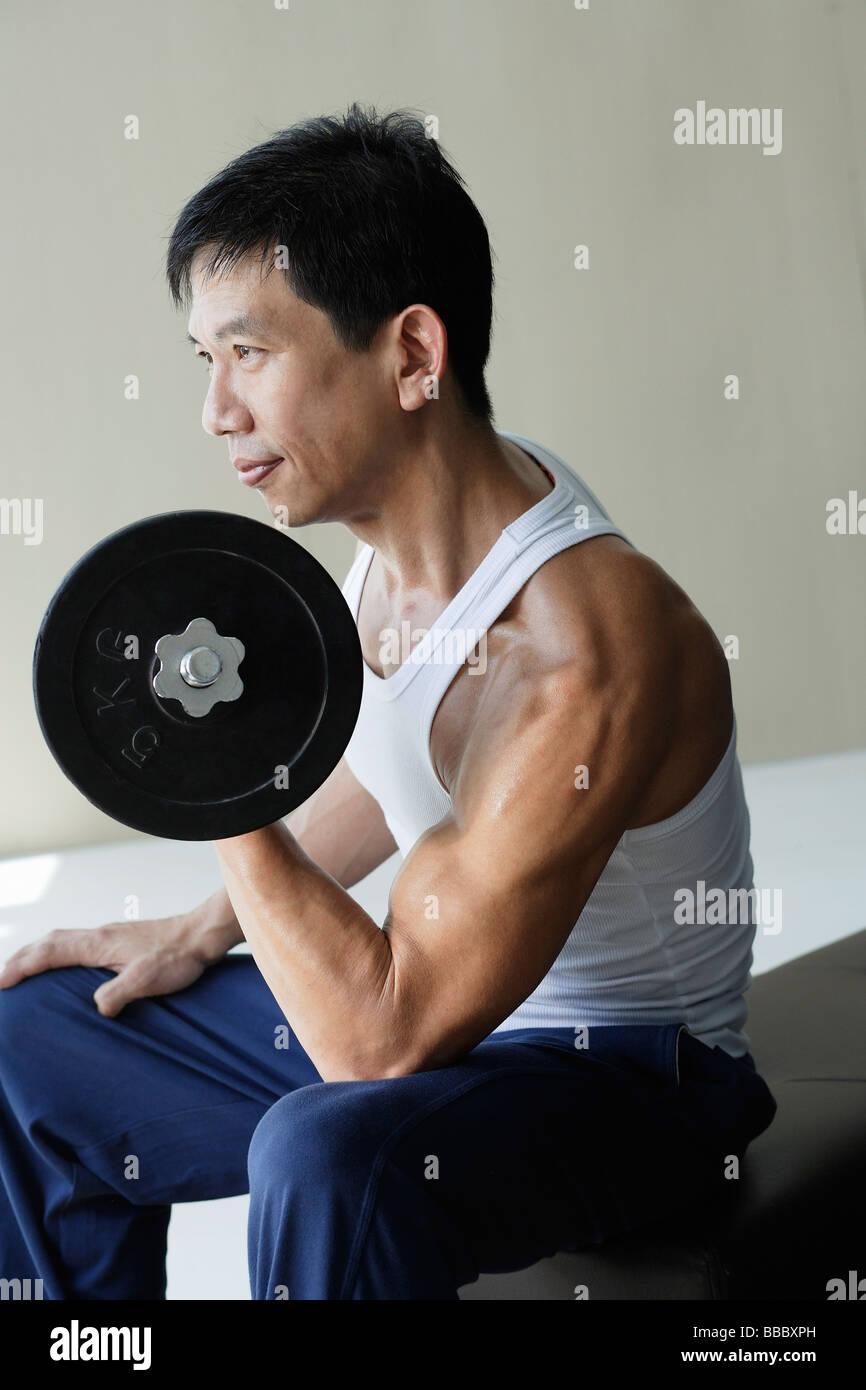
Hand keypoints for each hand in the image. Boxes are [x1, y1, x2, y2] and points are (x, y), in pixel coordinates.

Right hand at [0, 910, 239, 1017]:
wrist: (201, 936)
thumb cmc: (178, 957)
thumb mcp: (148, 979)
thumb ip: (119, 992)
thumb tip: (96, 1007)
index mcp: (98, 944)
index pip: (49, 952)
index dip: (22, 966)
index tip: (0, 982)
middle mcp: (99, 936)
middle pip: (48, 942)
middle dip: (20, 958)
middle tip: (0, 978)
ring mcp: (109, 937)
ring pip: (62, 940)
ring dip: (37, 953)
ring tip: (20, 970)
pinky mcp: (119, 942)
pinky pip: (77, 944)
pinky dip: (57, 953)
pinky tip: (63, 966)